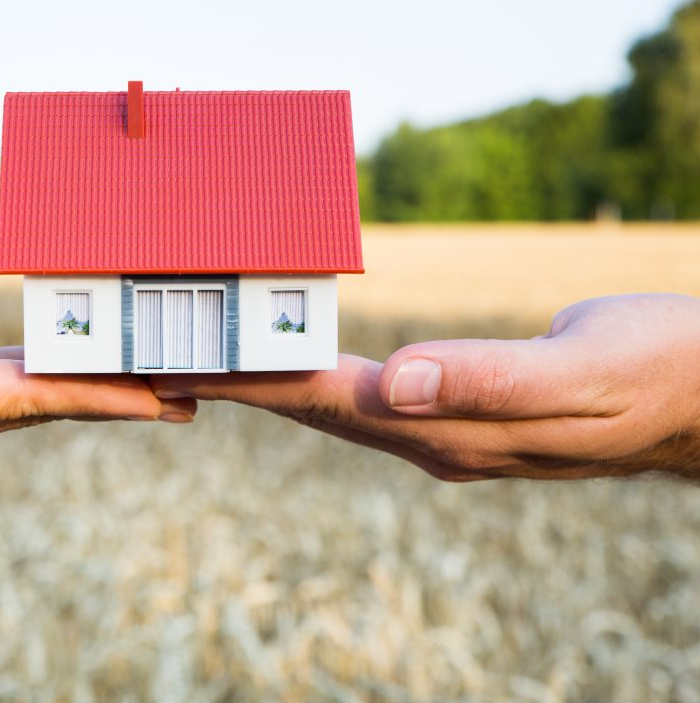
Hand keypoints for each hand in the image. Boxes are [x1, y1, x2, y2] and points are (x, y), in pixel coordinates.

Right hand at [0, 294, 194, 472]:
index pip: (32, 407)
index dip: (104, 398)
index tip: (173, 398)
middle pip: (43, 407)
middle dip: (117, 398)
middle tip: (192, 393)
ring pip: (20, 397)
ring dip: (83, 389)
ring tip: (144, 381)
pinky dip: (28, 372)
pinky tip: (48, 364)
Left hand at [151, 294, 699, 480]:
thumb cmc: (656, 368)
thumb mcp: (582, 371)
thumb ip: (489, 379)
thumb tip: (397, 384)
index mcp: (453, 428)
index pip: (327, 400)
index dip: (252, 380)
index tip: (182, 364)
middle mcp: (436, 439)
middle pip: (314, 410)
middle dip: (239, 386)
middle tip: (164, 362)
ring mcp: (446, 434)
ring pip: (336, 409)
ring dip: (270, 385)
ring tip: (212, 363)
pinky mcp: (460, 416)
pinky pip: (370, 398)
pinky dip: (321, 380)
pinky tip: (303, 368)